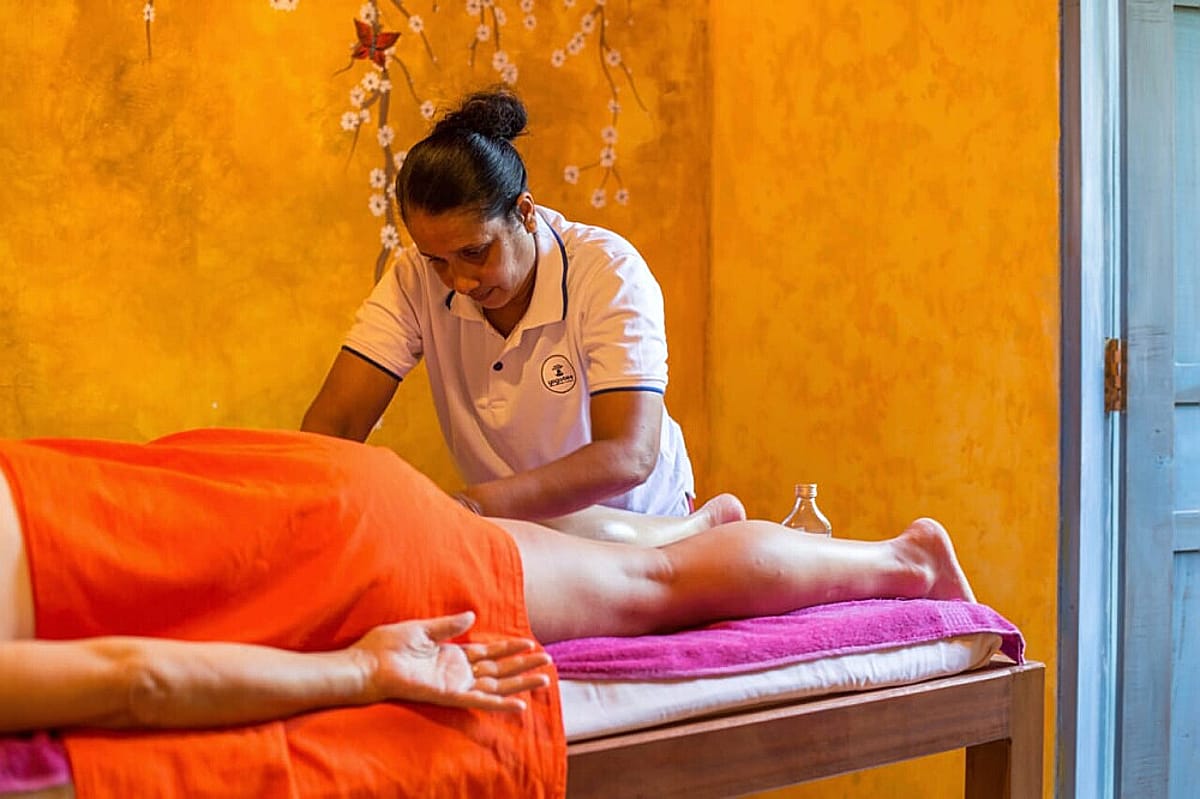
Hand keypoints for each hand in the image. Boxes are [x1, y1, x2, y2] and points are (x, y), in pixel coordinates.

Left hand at [350, 612, 550, 711]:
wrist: (368, 664)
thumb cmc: (387, 647)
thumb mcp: (422, 629)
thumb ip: (449, 625)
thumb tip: (472, 615)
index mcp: (451, 655)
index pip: (487, 652)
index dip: (508, 648)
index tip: (529, 642)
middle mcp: (456, 672)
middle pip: (498, 669)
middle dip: (523, 665)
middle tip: (547, 660)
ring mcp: (455, 684)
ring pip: (496, 685)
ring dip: (520, 682)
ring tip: (544, 678)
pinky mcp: (449, 695)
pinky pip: (480, 700)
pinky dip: (500, 703)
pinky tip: (520, 705)